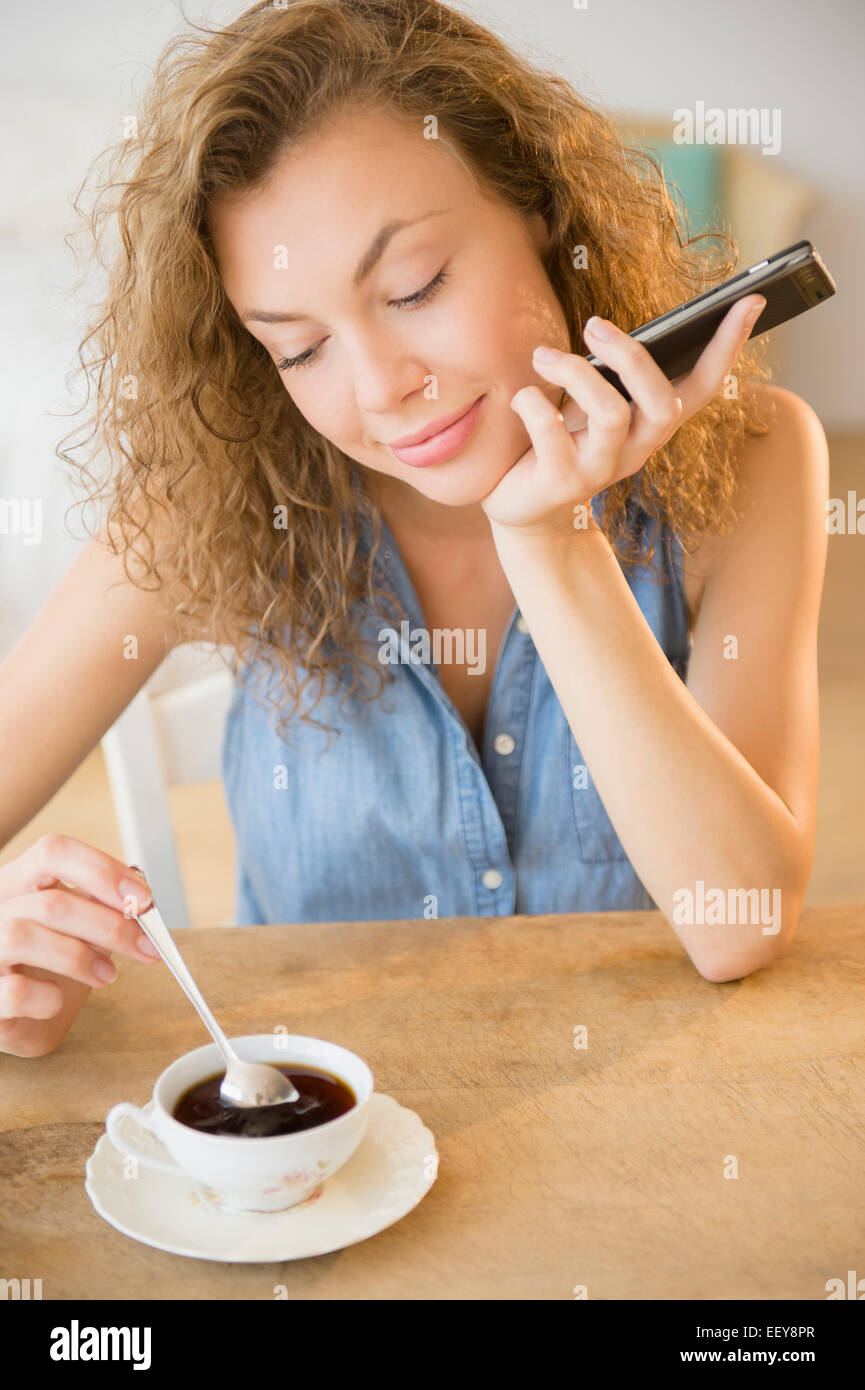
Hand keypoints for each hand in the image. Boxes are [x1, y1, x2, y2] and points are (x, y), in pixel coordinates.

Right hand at [0, 835, 157, 1057]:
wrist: (18, 1020)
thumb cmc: (47, 970)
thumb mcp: (76, 930)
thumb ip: (99, 907)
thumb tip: (140, 900)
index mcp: (18, 883)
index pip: (53, 852)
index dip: (102, 870)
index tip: (141, 898)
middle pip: (49, 902)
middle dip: (109, 926)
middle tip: (146, 946)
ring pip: (20, 936)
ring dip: (78, 958)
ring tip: (107, 975)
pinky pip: (14, 991)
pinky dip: (47, 999)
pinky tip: (55, 1001)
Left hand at [481, 293, 766, 541]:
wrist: (523, 506)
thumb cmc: (561, 438)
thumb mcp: (591, 402)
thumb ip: (608, 375)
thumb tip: (604, 329)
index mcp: (652, 424)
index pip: (704, 385)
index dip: (730, 345)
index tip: (752, 299)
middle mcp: (637, 450)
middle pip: (662, 403)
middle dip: (630, 357)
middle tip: (592, 325)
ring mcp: (602, 470)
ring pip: (611, 414)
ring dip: (575, 373)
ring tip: (542, 357)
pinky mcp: (561, 483)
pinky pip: (552, 433)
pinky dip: (532, 404)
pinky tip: (522, 397)